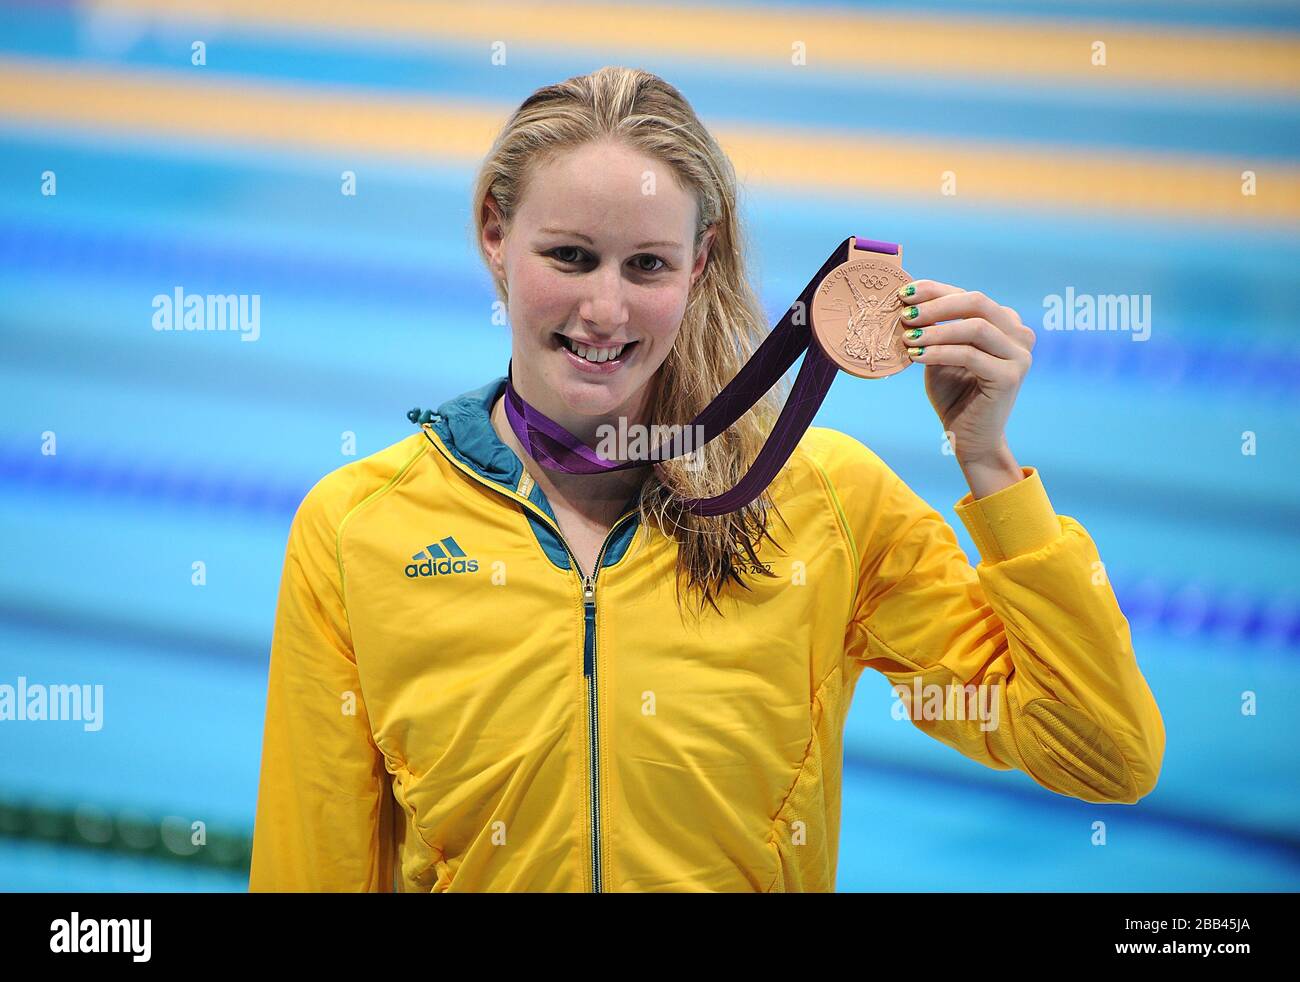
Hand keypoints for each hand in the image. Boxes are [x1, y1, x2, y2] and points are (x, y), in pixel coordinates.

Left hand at [897, 280, 1035, 493]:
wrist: (968, 437)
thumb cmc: (953, 394)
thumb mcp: (940, 353)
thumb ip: (934, 328)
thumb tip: (906, 300)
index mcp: (1005, 323)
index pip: (968, 296)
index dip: (935, 290)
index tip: (904, 293)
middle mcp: (1019, 334)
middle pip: (977, 302)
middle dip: (936, 305)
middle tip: (905, 314)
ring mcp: (1019, 355)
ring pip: (975, 327)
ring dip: (936, 330)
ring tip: (907, 338)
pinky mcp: (1010, 377)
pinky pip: (970, 355)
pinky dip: (939, 352)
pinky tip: (916, 356)